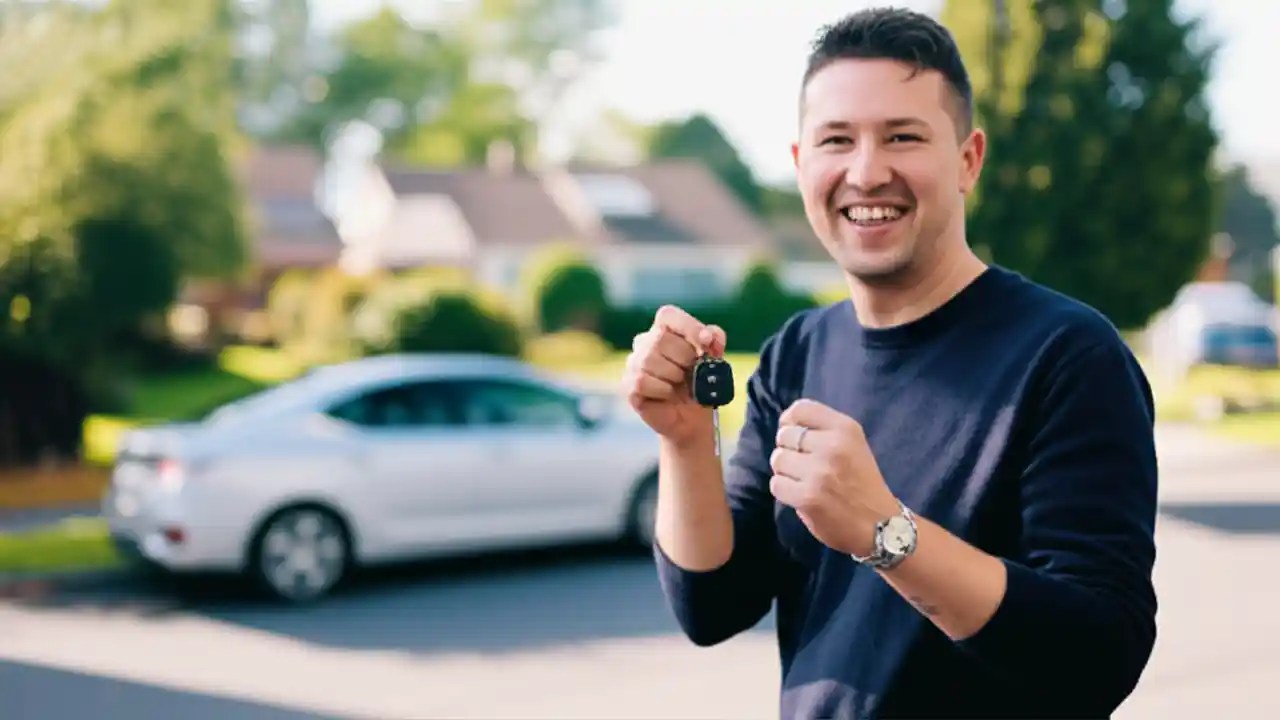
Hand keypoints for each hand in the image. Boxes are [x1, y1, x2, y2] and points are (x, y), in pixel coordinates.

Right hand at [621, 305, 725, 445]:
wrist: (692, 418)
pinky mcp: (628, 386)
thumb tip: (710, 336)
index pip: (667, 315)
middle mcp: (644, 342)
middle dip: (684, 358)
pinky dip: (662, 389)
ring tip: (679, 384)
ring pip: (649, 359)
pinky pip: (641, 381)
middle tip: (692, 372)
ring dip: (673, 375)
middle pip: (659, 338)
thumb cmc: (700, 384)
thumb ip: (715, 342)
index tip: (706, 342)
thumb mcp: (714, 360)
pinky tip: (668, 395)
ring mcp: (633, 364)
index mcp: (665, 330)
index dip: (688, 326)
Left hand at [768, 399, 900, 556]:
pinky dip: (784, 490)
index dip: (789, 422)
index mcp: (846, 428)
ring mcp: (819, 471)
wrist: (881, 526)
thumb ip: (823, 432)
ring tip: (802, 480)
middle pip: (784, 435)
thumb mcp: (852, 445)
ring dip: (785, 471)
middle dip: (789, 450)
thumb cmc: (862, 483)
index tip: (794, 435)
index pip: (800, 409)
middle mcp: (833, 445)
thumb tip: (785, 426)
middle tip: (803, 465)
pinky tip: (800, 495)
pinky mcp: (807, 496)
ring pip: (778, 459)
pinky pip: (776, 484)